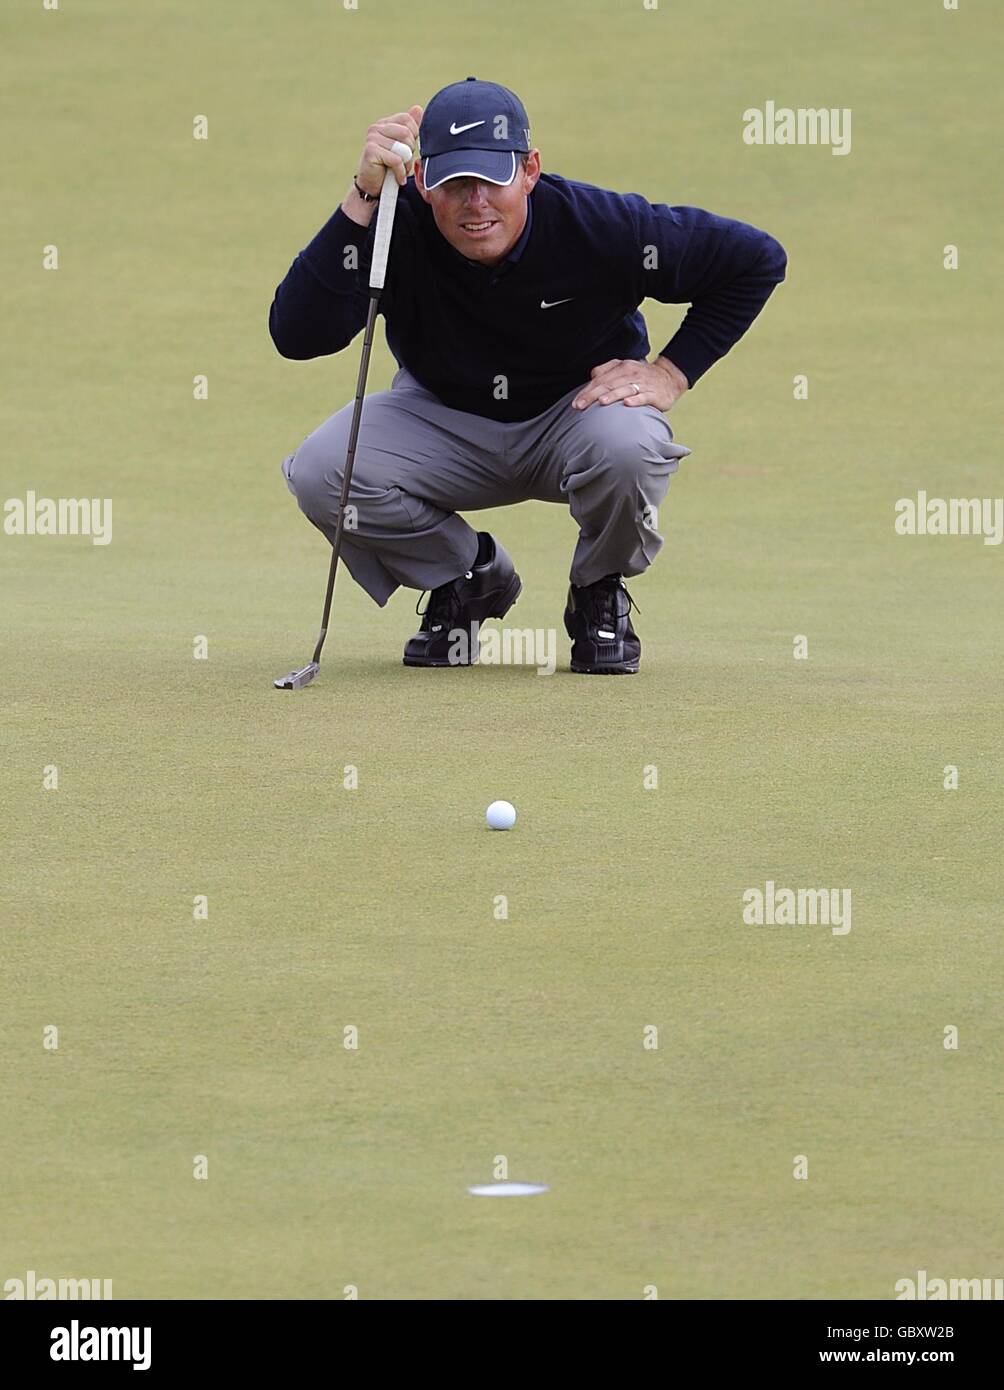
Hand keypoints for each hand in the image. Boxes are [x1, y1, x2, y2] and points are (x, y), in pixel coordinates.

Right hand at [354, 106, 422, 194]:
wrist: (373, 188)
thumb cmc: (389, 168)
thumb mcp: (403, 147)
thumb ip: (410, 129)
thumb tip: (418, 108)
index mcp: (385, 123)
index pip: (407, 119)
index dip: (414, 135)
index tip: (408, 150)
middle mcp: (376, 128)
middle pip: (406, 133)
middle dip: (410, 152)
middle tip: (403, 164)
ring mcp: (372, 138)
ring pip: (402, 148)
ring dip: (405, 164)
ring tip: (399, 171)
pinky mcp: (371, 151)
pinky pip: (396, 160)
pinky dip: (400, 172)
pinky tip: (397, 178)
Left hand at [572, 356, 688, 411]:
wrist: (669, 377)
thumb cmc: (641, 377)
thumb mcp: (623, 369)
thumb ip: (606, 372)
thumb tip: (592, 377)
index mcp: (621, 367)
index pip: (600, 379)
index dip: (587, 391)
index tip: (575, 403)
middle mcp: (630, 373)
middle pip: (609, 384)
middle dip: (593, 395)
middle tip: (580, 406)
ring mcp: (643, 383)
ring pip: (625, 389)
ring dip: (613, 395)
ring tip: (601, 402)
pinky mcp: (654, 394)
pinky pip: (644, 397)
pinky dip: (636, 400)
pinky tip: (627, 404)